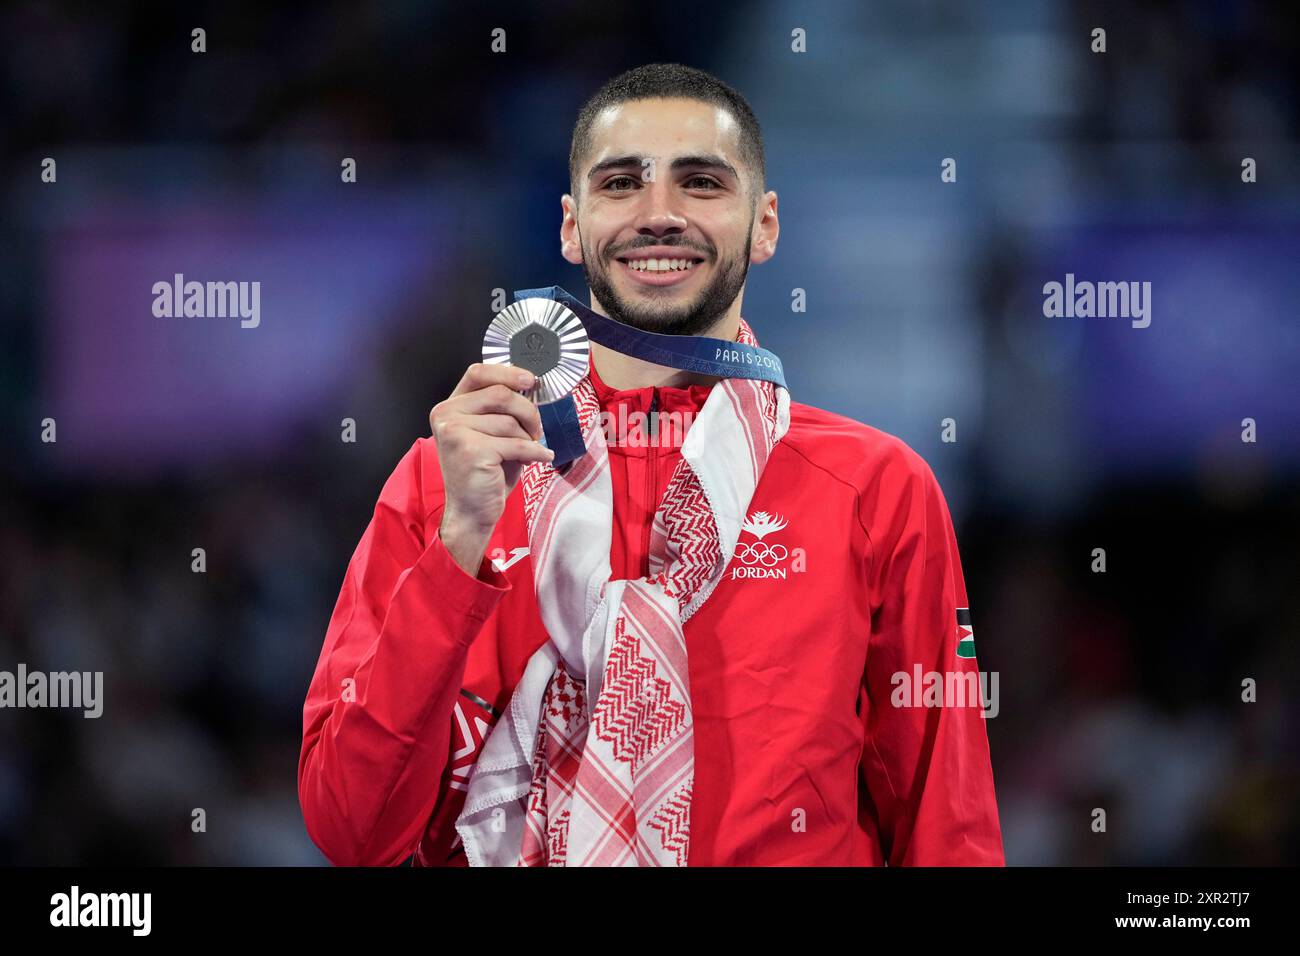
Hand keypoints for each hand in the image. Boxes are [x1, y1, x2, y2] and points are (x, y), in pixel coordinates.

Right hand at [429, 363, 553, 574]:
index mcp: (450, 406)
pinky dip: (535, 452)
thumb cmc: (484, 471)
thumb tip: (531, 386)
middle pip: (501, 394)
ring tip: (526, 451)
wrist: (471, 511)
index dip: (508, 373)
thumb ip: (500, 408)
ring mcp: (456, 432)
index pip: (478, 372)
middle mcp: (447, 415)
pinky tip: (541, 458)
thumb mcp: (490, 432)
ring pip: (510, 422)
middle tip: (536, 430)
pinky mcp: (471, 451)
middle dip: (528, 412)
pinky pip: (517, 444)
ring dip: (528, 438)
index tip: (531, 381)